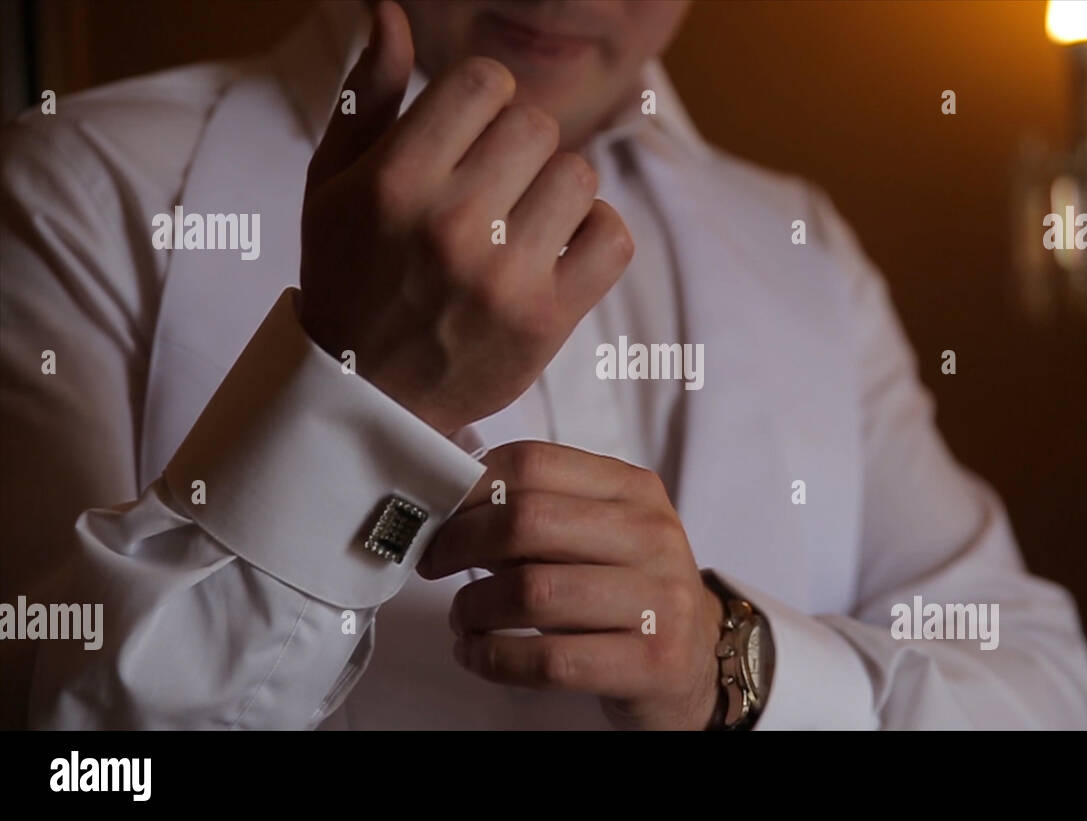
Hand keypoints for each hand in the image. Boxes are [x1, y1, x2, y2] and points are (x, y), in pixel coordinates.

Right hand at [299, 1, 632, 435]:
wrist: (369, 396)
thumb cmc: (352, 275)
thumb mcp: (333, 183)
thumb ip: (367, 95)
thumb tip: (389, 10)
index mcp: (394, 181)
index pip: (485, 81)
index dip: (485, 100)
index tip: (470, 137)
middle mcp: (450, 224)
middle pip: (537, 125)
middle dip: (519, 147)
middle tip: (493, 189)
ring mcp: (503, 275)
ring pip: (579, 176)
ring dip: (558, 191)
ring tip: (522, 222)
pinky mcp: (547, 318)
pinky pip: (613, 235)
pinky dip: (596, 236)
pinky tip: (558, 250)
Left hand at [419, 440, 726, 730]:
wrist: (697, 659)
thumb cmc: (627, 590)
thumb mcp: (600, 533)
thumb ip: (539, 510)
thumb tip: (449, 504)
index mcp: (634, 490)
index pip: (534, 463)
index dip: (469, 487)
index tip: (438, 513)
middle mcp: (652, 536)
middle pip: (527, 521)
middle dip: (460, 543)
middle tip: (434, 563)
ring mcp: (658, 600)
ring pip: (532, 592)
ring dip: (473, 607)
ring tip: (462, 617)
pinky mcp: (651, 662)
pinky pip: (549, 660)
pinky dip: (493, 658)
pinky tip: (477, 654)